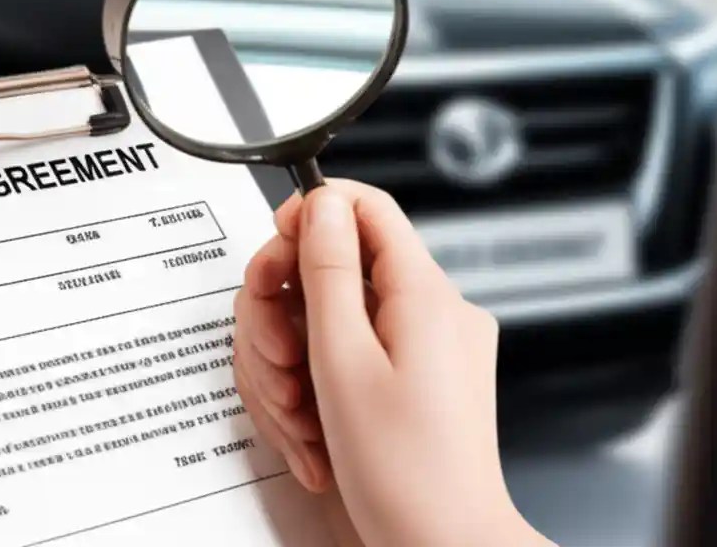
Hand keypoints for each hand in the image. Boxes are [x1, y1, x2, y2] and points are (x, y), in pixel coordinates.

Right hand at [232, 180, 549, 546]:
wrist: (444, 544)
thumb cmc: (404, 472)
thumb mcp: (344, 361)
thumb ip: (328, 272)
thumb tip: (323, 204)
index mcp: (423, 292)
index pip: (365, 207)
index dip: (308, 219)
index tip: (272, 258)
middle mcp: (434, 310)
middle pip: (337, 266)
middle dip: (285, 312)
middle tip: (273, 357)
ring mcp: (428, 345)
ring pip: (334, 317)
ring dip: (296, 364)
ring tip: (297, 414)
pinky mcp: (418, 377)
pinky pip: (354, 355)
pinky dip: (321, 387)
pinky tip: (315, 432)